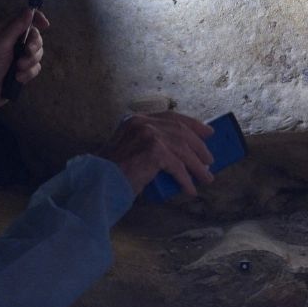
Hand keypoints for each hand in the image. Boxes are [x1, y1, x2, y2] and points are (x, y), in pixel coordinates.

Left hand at [0, 9, 49, 114]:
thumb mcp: (2, 43)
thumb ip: (16, 26)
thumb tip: (30, 10)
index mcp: (6, 31)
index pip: (26, 18)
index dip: (37, 19)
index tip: (45, 26)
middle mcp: (14, 42)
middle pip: (36, 37)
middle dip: (34, 46)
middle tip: (27, 52)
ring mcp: (19, 57)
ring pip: (37, 54)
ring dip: (30, 62)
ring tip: (18, 69)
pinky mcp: (23, 71)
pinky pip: (35, 68)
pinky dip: (28, 74)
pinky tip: (18, 78)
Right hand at [97, 111, 215, 195]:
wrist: (97, 184)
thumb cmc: (112, 173)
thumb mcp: (130, 151)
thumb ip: (148, 145)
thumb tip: (181, 153)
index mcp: (135, 120)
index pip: (171, 117)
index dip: (193, 124)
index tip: (208, 133)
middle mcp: (141, 123)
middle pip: (181, 131)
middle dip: (199, 146)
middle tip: (210, 160)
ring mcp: (147, 135)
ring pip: (183, 149)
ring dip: (198, 166)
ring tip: (207, 177)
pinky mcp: (153, 150)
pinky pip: (177, 166)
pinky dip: (186, 179)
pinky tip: (191, 189)